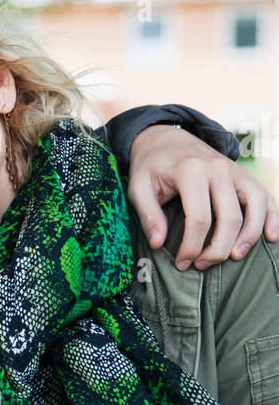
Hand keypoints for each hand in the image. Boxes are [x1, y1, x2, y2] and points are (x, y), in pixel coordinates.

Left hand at [126, 125, 278, 269]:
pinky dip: (272, 217)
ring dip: (249, 236)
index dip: (192, 246)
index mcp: (191, 170)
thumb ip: (148, 215)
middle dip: (218, 248)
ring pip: (255, 206)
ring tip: (236, 257)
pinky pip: (265, 196)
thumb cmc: (151, 167)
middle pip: (230, 217)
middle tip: (202, 265)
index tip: (182, 262)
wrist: (166, 140)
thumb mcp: (138, 187)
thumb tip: (158, 244)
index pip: (200, 218)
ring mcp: (235, 170)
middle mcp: (218, 168)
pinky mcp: (244, 175)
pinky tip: (271, 237)